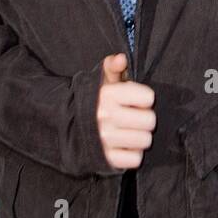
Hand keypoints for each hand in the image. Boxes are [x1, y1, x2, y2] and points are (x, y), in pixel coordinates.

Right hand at [95, 52, 155, 169]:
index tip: (134, 101)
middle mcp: (106, 117)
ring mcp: (105, 139)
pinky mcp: (106, 159)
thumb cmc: (94, 102)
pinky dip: (133, 154)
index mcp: (108, 95)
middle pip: (150, 120)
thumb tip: (121, 58)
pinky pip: (135, 159)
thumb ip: (112, 67)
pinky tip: (124, 146)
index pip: (148, 97)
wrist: (67, 128)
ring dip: (140, 137)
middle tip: (133, 118)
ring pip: (145, 140)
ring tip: (129, 132)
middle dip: (144, 119)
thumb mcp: (101, 82)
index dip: (144, 99)